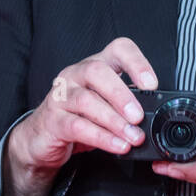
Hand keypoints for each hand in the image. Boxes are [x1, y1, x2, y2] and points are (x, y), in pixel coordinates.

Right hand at [4, 37, 156, 195]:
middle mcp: (75, 75)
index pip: (118, 49)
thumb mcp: (106, 106)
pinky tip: (118, 145)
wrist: (42, 138)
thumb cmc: (79, 117)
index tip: (152, 85)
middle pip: (97, 71)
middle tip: (139, 116)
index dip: (137, 63)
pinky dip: (102, 137)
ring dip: (114, 121)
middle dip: (121, 95)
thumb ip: (126, 105)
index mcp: (95, 66)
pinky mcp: (53, 120)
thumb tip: (154, 115)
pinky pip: (78, 126)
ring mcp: (61, 96)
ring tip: (133, 137)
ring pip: (87, 100)